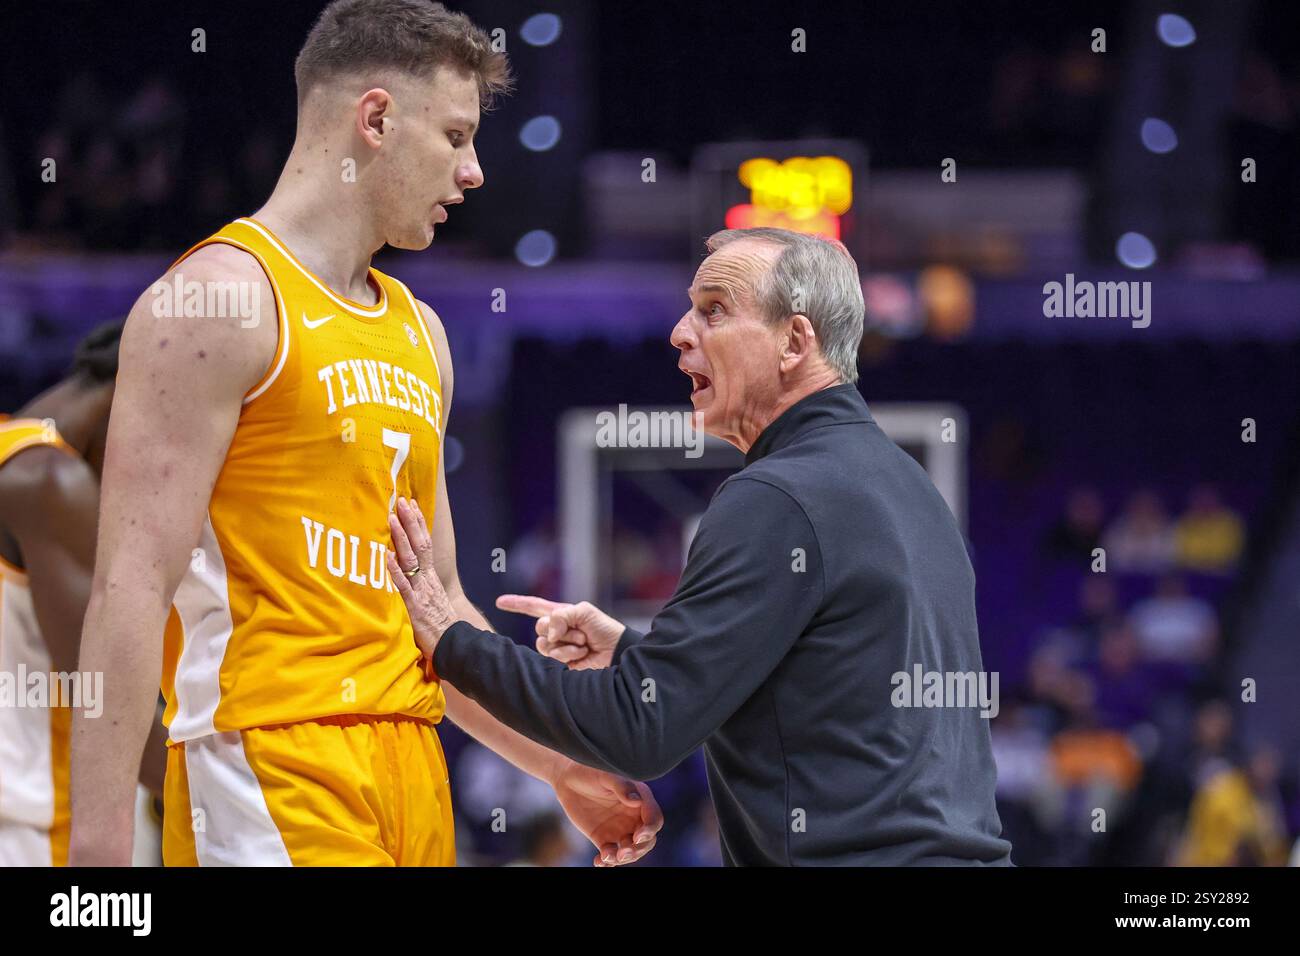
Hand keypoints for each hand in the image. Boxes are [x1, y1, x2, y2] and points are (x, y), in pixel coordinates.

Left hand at [387, 497, 457, 663]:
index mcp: (432, 579)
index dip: (419, 525)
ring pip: (411, 559)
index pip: (426, 545)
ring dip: (400, 537)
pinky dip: (395, 570)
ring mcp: (421, 592)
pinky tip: (386, 556)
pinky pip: (403, 585)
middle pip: (420, 545)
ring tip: (391, 518)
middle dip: (410, 522)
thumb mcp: (433, 604)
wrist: (455, 647)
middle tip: (401, 500)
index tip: (412, 506)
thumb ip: (422, 589)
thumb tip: (410, 576)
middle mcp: (428, 581)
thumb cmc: (442, 629)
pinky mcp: (414, 607)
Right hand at [496, 594, 624, 669]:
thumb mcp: (584, 611)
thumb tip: (548, 634)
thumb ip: (561, 615)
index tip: (500, 602)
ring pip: (543, 643)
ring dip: (566, 643)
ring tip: (583, 644)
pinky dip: (568, 653)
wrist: (617, 653)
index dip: (517, 604)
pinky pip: (552, 656)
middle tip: (579, 632)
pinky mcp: (559, 664)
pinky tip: (582, 654)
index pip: (534, 606)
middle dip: (558, 628)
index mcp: (561, 615)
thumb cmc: (604, 629)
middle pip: (538, 626)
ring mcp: (557, 648)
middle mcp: (556, 631)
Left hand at [549, 759, 662, 866]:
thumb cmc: (591, 770)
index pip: (654, 819)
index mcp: (641, 800)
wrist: (568, 778)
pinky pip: (610, 855)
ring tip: (609, 857)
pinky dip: (607, 861)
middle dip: (639, 849)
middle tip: (624, 852)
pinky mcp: (603, 839)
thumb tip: (637, 801)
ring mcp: (620, 829)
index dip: (650, 829)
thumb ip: (622, 787)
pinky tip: (599, 861)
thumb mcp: (607, 776)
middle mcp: (633, 817)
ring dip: (624, 858)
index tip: (638, 836)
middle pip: (647, 840)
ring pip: (631, 851)